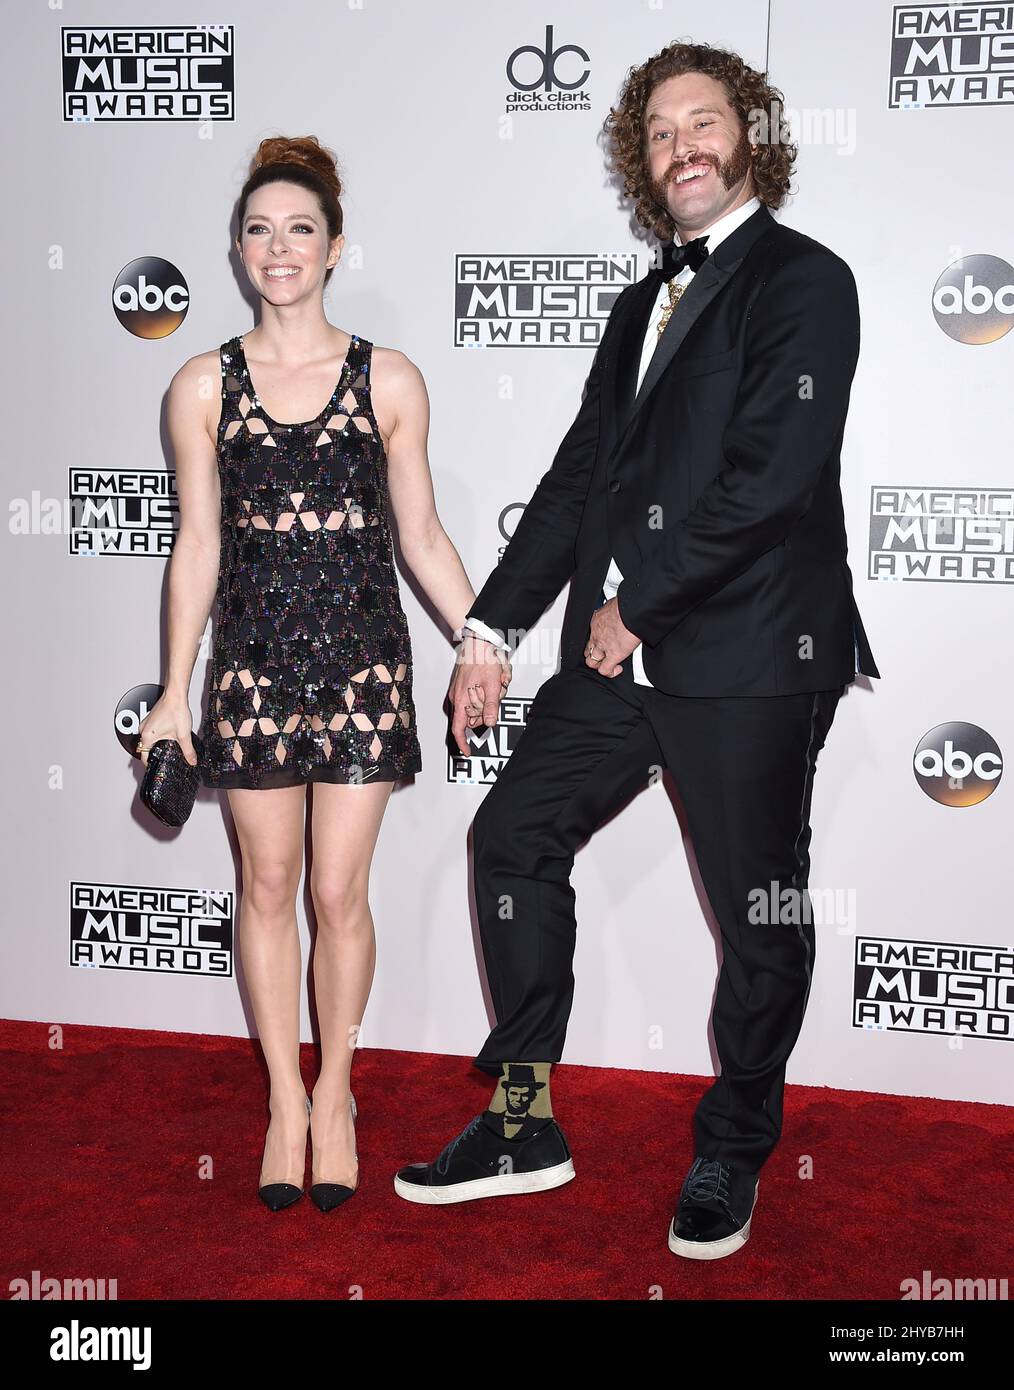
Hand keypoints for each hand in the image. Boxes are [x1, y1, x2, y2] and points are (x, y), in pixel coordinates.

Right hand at [136, 694, 197, 767]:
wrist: (175, 695)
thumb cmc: (175, 710)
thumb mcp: (183, 735)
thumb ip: (188, 751)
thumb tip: (191, 760)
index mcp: (147, 736)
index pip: (144, 756)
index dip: (150, 764)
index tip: (156, 768)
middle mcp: (143, 729)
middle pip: (145, 748)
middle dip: (154, 755)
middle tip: (163, 760)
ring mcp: (146, 723)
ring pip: (147, 739)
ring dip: (155, 745)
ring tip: (166, 749)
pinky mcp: (150, 718)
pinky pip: (150, 732)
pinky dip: (156, 736)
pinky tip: (166, 736)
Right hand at [449, 635, 511, 755]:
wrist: (478, 641)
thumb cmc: (483, 659)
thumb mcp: (493, 685)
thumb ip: (491, 706)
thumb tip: (490, 723)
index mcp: (460, 700)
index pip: (458, 728)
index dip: (462, 743)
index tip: (468, 751)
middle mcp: (456, 697)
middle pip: (471, 718)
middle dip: (485, 713)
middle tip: (498, 699)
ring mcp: (458, 691)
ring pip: (474, 707)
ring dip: (488, 700)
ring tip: (498, 685)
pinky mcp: (462, 684)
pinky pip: (473, 696)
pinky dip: (485, 693)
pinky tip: (494, 682)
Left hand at [584, 597, 639, 676]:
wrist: (633, 609)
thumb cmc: (628, 604)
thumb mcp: (615, 604)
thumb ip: (614, 610)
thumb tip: (619, 608)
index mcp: (597, 621)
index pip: (592, 635)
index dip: (597, 641)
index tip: (605, 641)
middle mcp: (597, 634)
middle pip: (588, 650)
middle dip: (594, 655)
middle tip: (604, 656)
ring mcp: (603, 646)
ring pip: (592, 662)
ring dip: (599, 665)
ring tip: (609, 664)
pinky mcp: (614, 654)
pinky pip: (605, 670)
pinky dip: (610, 672)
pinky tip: (618, 669)